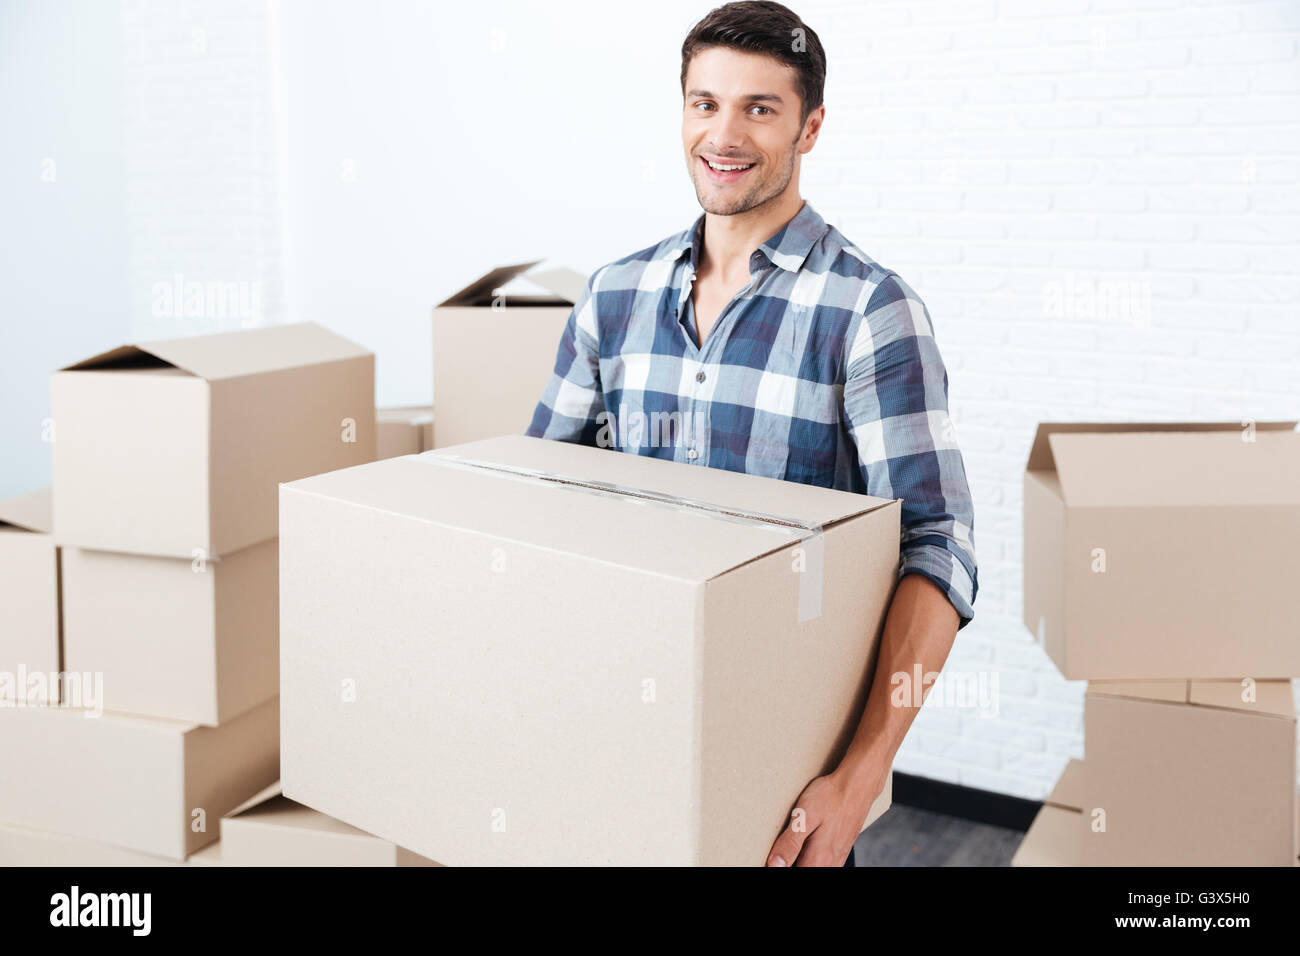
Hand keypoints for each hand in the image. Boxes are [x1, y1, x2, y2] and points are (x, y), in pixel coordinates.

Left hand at [765, 766, 883, 866]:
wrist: (858, 785)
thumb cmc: (831, 797)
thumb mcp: (803, 817)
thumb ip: (789, 844)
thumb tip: (775, 865)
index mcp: (818, 859)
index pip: (794, 872)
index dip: (781, 865)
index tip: (774, 856)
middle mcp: (830, 863)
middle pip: (804, 869)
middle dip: (791, 861)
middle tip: (783, 846)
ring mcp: (838, 857)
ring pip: (814, 866)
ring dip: (802, 859)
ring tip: (793, 843)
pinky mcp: (841, 849)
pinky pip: (823, 862)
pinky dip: (812, 857)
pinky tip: (808, 842)